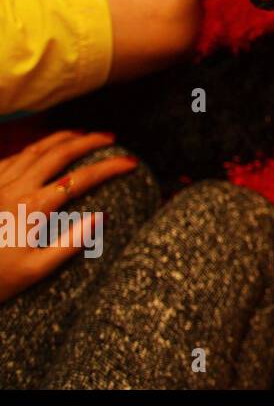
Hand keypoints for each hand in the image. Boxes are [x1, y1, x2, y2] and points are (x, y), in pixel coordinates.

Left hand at [0, 132, 137, 303]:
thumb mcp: (34, 271)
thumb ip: (69, 243)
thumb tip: (101, 217)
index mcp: (33, 208)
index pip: (79, 179)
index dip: (108, 167)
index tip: (130, 163)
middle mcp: (15, 189)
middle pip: (58, 153)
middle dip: (88, 141)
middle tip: (111, 137)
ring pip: (34, 149)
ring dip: (61, 138)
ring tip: (82, 134)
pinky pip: (12, 158)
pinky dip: (34, 148)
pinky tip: (42, 149)